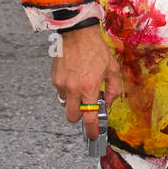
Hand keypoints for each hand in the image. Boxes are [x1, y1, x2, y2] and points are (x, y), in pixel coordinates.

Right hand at [52, 25, 122, 141]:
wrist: (77, 33)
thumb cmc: (96, 49)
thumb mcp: (112, 68)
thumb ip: (113, 88)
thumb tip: (109, 101)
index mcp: (88, 87)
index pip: (88, 117)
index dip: (90, 130)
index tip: (93, 135)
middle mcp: (73, 88)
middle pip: (71, 117)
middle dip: (79, 117)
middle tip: (85, 108)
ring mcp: (61, 84)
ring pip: (65, 103)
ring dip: (73, 100)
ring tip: (81, 83)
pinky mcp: (54, 78)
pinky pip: (60, 91)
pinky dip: (67, 89)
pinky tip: (74, 76)